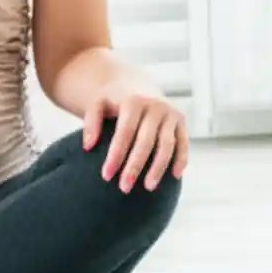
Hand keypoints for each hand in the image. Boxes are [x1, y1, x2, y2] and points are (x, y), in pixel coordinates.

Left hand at [82, 79, 188, 193]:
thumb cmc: (113, 101)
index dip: (116, 155)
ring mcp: (170, 112)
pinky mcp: (181, 120)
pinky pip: (183, 142)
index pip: (124, 133)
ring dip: (159, 167)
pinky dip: (181, 159)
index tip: (106, 176)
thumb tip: (88, 147)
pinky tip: (174, 177)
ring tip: (148, 187)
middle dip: (135, 166)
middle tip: (124, 188)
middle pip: (146, 142)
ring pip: (167, 145)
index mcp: (133, 101)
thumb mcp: (97, 104)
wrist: (136, 84)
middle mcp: (155, 105)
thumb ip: (91, 122)